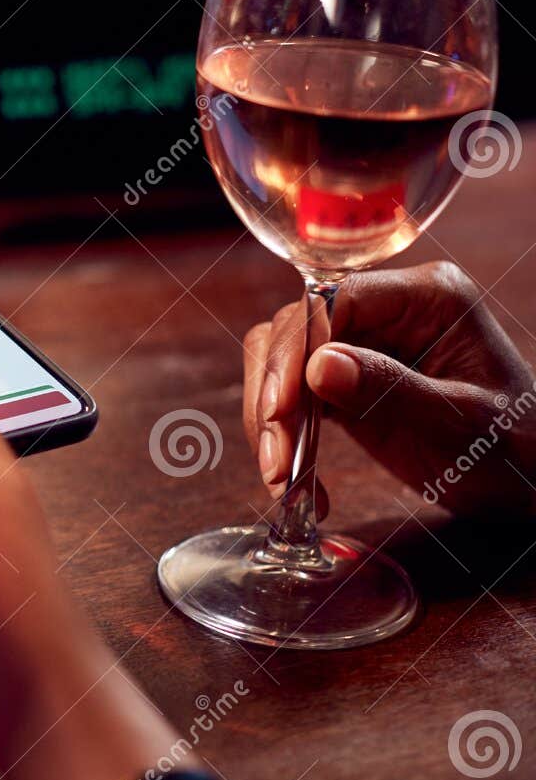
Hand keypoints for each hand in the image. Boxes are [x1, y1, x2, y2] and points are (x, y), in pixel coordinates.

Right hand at [244, 261, 535, 516]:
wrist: (528, 482)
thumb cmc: (514, 449)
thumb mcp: (459, 423)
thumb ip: (391, 390)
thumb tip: (317, 366)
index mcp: (427, 297)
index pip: (333, 301)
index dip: (295, 350)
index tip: (280, 411)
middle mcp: (388, 308)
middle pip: (295, 329)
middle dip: (276, 396)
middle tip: (277, 463)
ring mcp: (363, 341)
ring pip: (281, 360)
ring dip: (270, 420)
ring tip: (283, 480)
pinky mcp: (344, 377)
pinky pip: (292, 393)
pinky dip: (284, 436)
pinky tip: (298, 481)